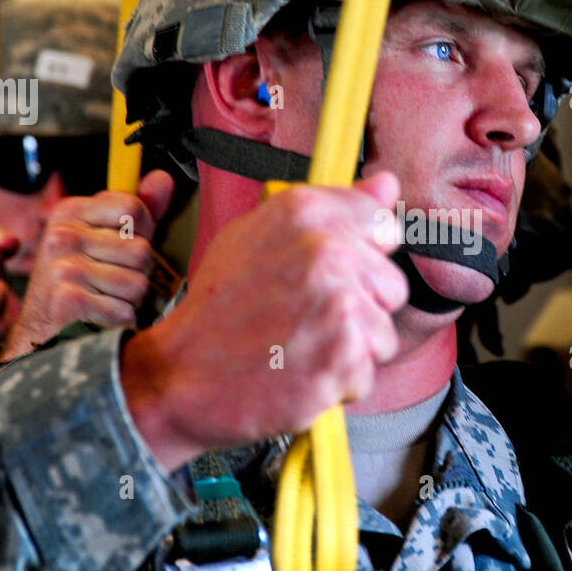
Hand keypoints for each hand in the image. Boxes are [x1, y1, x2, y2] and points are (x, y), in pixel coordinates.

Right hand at [0, 170, 175, 360]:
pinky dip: (119, 323)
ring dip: (129, 302)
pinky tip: (98, 321)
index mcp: (71, 212)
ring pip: (138, 283)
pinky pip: (125, 310)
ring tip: (104, 303)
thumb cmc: (81, 288)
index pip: (133, 208)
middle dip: (137, 275)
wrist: (39, 339)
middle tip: (109, 286)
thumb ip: (138, 212)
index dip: (141, 234)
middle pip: (141, 250)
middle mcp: (62, 235)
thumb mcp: (106, 242)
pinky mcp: (68, 299)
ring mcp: (63, 267)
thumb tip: (164, 178)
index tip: (123, 251)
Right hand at [122, 171, 408, 470]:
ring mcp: (338, 306)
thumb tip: (387, 186)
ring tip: (301, 348)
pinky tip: (300, 374)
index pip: (382, 224)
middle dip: (359, 310)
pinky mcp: (343, 357)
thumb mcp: (258, 237)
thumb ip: (331, 209)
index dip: (362, 255)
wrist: (180, 375)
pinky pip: (368, 374)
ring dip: (350, 352)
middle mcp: (326, 252)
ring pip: (383, 335)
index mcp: (304, 213)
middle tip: (306, 320)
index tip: (330, 274)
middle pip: (391, 286)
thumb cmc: (218, 310)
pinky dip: (338, 384)